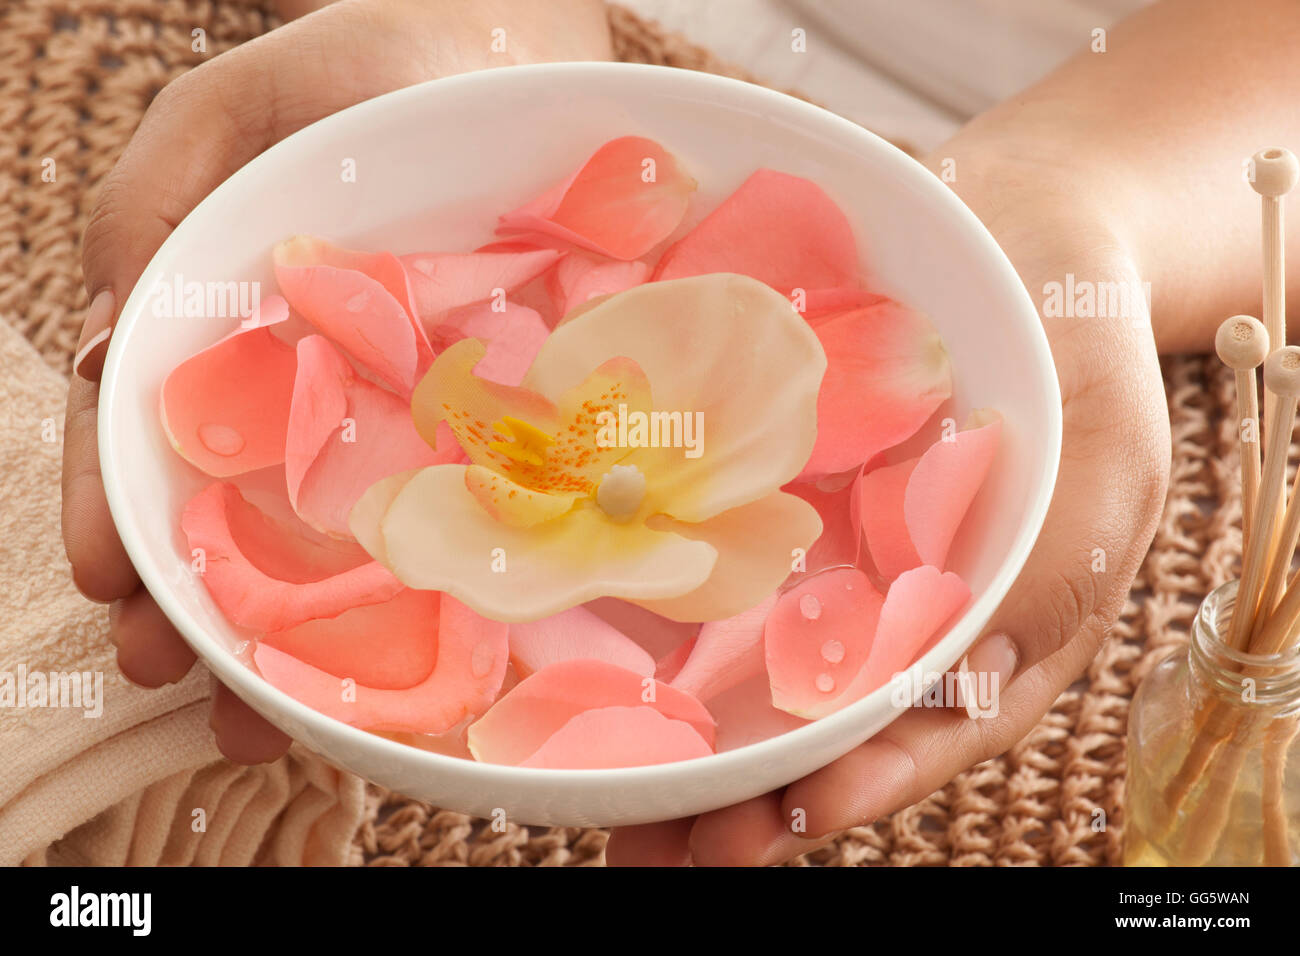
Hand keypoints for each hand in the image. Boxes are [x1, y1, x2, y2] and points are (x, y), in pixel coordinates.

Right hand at [63, 0, 610, 763]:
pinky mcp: (499, 410)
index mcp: (239, 341)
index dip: (122, 518)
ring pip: (349, 533)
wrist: (496, 42)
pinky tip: (420, 648)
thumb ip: (152, 214)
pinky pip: (468, 498)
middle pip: (245, 515)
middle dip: (205, 607)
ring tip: (278, 711)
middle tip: (186, 680)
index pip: (156, 446)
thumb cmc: (357, 68)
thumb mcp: (225, 117)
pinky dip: (437, 572)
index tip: (108, 587)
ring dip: (307, 626)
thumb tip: (107, 354)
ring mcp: (410, 410)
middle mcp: (319, 393)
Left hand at [607, 152, 1171, 865]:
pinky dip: (661, 614)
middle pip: (818, 725)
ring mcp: (829, 557)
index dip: (855, 782)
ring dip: (682, 736)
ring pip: (753, 667)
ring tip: (598, 800)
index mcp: (989, 625)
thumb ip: (1063, 567)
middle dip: (739, 796)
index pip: (922, 730)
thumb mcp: (1107, 454)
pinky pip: (713, 566)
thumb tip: (970, 688)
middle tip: (655, 849)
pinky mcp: (771, 501)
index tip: (777, 821)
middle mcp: (896, 608)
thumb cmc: (1078, 340)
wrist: (1014, 228)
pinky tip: (589, 654)